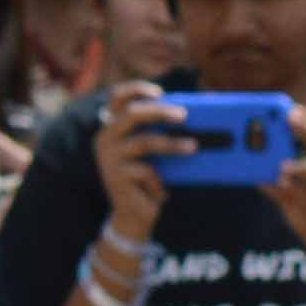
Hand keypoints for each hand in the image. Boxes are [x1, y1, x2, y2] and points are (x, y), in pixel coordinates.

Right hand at [95, 84, 183, 244]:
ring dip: (172, 144)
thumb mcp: (156, 152)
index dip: (137, 90)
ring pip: (144, 142)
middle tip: (184, 115)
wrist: (134, 215)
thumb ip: (165, 131)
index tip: (160, 92)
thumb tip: (200, 113)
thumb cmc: (150, 177)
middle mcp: (105, 138)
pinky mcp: (116, 177)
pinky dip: (160, 180)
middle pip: (132, 114)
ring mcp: (109, 158)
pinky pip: (146, 170)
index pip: (118, 98)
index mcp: (113, 126)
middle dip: (160, 112)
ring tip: (194, 147)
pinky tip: (164, 191)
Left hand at [269, 82, 305, 263]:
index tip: (284, 107)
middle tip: (287, 114)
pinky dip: (302, 176)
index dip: (299, 121)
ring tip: (282, 152)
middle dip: (305, 126)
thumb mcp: (286, 196)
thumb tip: (252, 173)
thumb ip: (273, 183)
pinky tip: (284, 174)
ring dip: (303, 155)